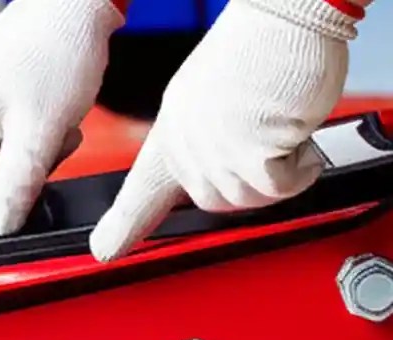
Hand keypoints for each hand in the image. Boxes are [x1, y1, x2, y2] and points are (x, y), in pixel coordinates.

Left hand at [88, 0, 359, 261]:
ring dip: (278, 172)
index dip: (124, 225)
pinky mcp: (249, 155)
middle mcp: (185, 145)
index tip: (105, 250)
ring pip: (248, 199)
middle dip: (250, 182)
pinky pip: (279, 187)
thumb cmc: (260, 51)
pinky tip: (294, 130)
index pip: (141, 190)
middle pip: (215, 202)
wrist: (283, 21)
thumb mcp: (210, 102)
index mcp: (172, 131)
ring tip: (280, 128)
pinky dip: (300, 166)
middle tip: (267, 144)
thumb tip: (215, 175)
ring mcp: (213, 151)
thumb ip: (203, 142)